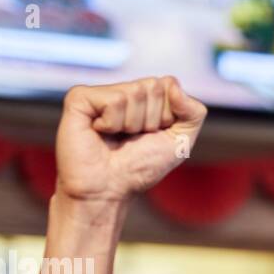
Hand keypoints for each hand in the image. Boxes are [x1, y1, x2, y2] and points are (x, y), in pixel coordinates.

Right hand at [55, 76, 207, 202]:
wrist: (109, 190)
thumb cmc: (141, 168)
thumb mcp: (181, 142)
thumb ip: (194, 112)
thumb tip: (172, 82)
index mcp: (145, 97)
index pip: (169, 85)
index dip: (167, 116)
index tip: (152, 135)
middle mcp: (122, 90)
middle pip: (153, 87)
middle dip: (150, 120)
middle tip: (131, 138)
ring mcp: (100, 92)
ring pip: (135, 92)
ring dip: (131, 125)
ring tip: (116, 138)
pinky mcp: (79, 97)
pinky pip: (114, 100)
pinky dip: (112, 123)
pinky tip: (99, 132)